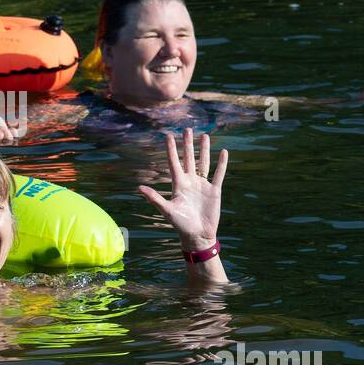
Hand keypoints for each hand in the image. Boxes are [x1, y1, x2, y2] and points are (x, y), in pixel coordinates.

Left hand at [138, 130, 227, 249]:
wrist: (197, 235)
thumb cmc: (180, 224)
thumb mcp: (167, 210)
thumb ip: (154, 198)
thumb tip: (139, 188)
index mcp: (178, 184)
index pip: (174, 162)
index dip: (171, 149)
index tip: (168, 135)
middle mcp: (189, 181)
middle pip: (188, 158)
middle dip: (187, 144)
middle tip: (187, 129)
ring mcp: (202, 185)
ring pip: (203, 163)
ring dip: (204, 150)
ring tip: (205, 136)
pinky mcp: (214, 191)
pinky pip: (219, 174)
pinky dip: (221, 164)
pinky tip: (223, 152)